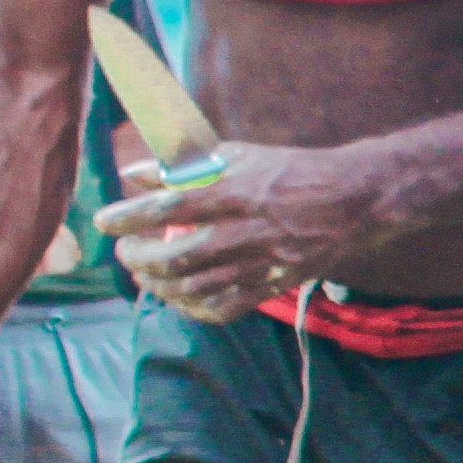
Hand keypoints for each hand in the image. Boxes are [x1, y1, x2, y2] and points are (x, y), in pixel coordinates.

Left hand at [100, 143, 371, 321]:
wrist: (357, 199)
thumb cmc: (295, 171)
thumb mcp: (243, 154)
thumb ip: (188, 165)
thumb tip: (137, 172)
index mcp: (240, 189)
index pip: (173, 205)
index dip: (132, 215)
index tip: (105, 220)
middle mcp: (249, 228)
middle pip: (179, 256)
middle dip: (140, 258)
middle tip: (126, 250)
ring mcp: (265, 261)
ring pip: (198, 287)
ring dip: (160, 286)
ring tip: (145, 275)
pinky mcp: (278, 283)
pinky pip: (228, 307)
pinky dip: (195, 308)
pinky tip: (180, 299)